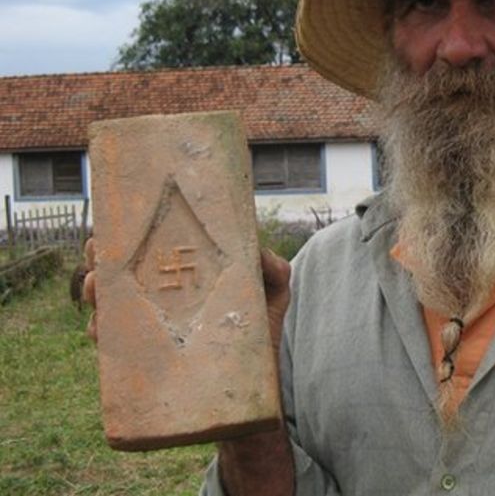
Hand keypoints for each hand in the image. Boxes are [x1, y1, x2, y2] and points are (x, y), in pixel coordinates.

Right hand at [83, 242, 291, 349]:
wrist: (261, 385)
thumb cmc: (264, 333)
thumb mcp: (273, 295)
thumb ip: (274, 270)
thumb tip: (259, 253)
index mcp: (190, 280)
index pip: (151, 253)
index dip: (124, 242)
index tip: (107, 233)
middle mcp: (167, 303)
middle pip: (123, 278)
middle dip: (100, 265)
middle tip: (97, 261)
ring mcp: (157, 331)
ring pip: (112, 309)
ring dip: (96, 296)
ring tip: (95, 289)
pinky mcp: (152, 363)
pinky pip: (116, 348)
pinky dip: (103, 337)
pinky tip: (99, 329)